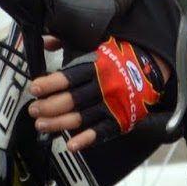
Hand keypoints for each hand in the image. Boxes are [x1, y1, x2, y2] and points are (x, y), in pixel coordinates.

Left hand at [28, 38, 163, 152]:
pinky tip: (71, 144)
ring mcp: (112, 104)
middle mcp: (103, 86)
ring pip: (81, 117)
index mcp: (97, 65)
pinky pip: (101, 132)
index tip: (35, 88)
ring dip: (59, 123)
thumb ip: (69, 41)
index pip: (70, 76)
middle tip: (34, 109)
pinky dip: (86, 139)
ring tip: (42, 124)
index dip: (50, 83)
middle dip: (49, 106)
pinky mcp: (120, 119)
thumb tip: (47, 42)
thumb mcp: (96, 41)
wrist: (152, 66)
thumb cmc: (120, 55)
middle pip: (72, 99)